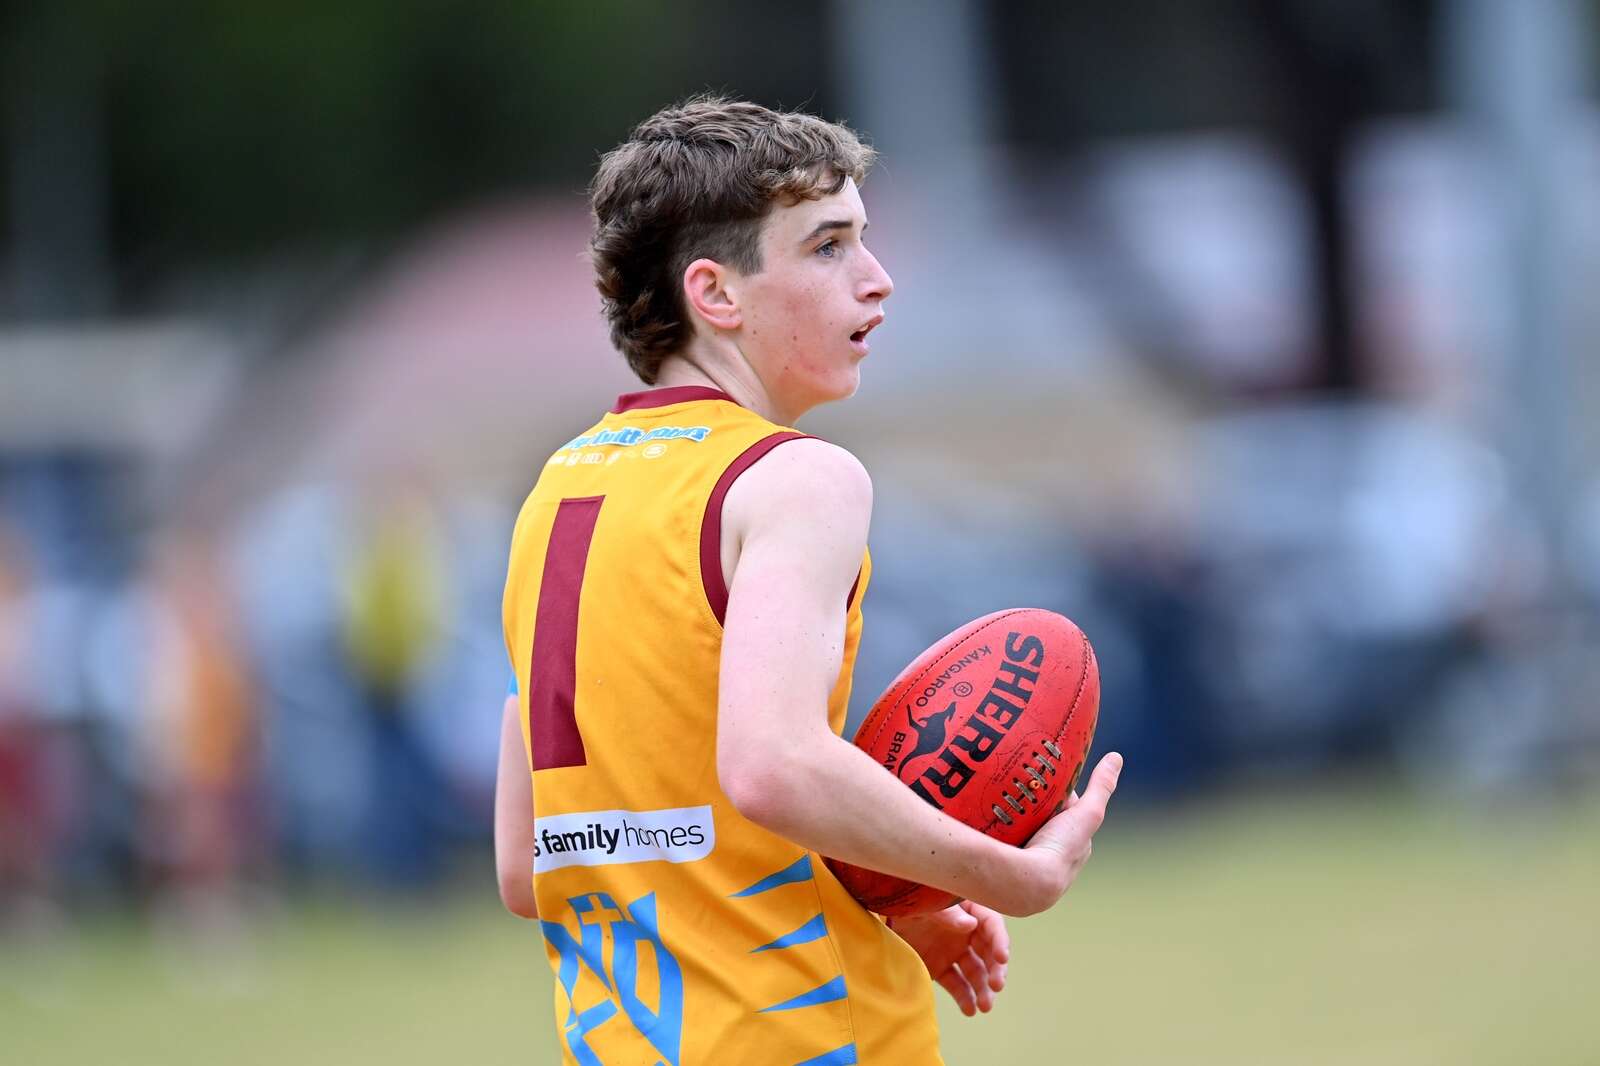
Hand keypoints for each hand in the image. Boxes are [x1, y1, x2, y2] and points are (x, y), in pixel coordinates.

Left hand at [889, 901, 1009, 1015]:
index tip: (1002, 957)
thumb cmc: (908, 902)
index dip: (999, 940)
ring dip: (983, 989)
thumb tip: (971, 925)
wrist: (881, 917)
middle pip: (988, 952)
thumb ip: (947, 914)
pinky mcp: (941, 968)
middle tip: (996, 985)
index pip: (991, 924)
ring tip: (985, 1006)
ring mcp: (954, 951)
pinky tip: (970, 1010)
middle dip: (995, 970)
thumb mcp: (925, 905)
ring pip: (976, 972)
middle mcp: (966, 932)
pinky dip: (964, 997)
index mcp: (968, 909)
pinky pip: (956, 984)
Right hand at [1007, 751, 1122, 915]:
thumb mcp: (1086, 813)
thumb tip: (1116, 757)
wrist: (1025, 883)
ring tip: (997, 797)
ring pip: (1022, 827)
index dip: (1055, 789)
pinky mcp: (1009, 864)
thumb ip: (1101, 788)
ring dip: (1012, 814)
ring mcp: (1030, 861)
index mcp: (1074, 845)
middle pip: (1043, 817)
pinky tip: (988, 816)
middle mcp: (1054, 856)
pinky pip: (1003, 837)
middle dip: (1031, 801)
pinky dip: (998, 827)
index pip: (1066, 808)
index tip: (1041, 772)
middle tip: (1015, 781)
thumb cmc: (1061, 849)